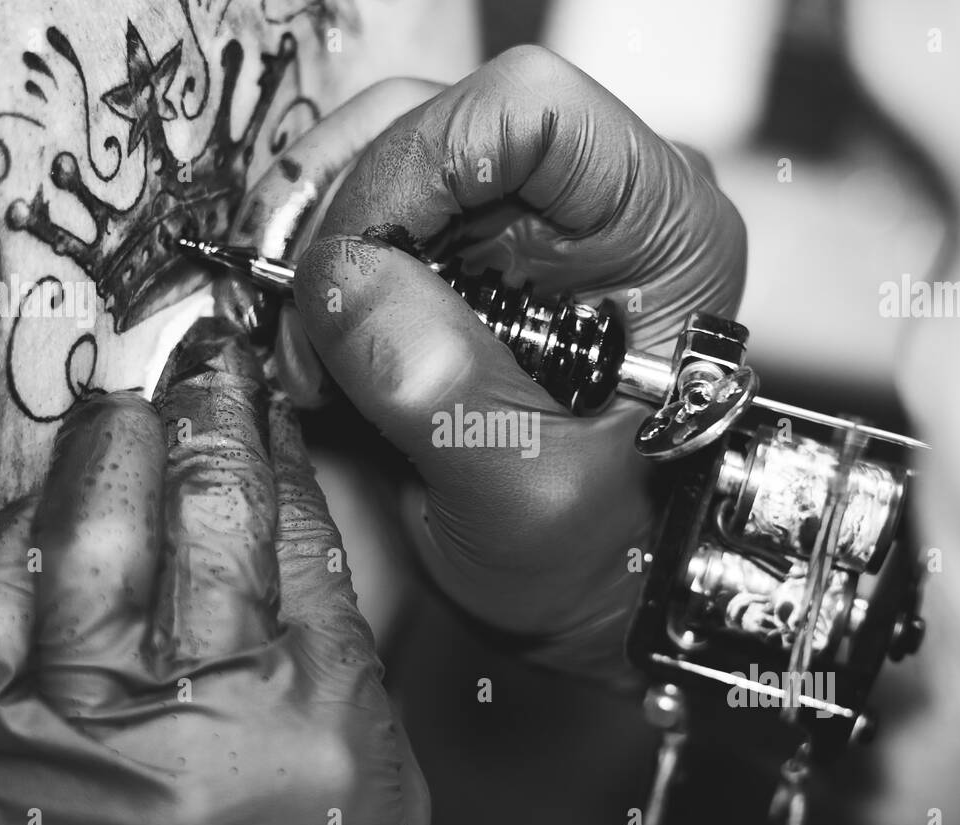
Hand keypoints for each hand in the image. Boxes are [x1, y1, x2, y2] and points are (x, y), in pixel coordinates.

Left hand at [0, 318, 427, 824]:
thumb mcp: (359, 761)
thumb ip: (328, 627)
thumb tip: (280, 492)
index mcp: (313, 720)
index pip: (292, 528)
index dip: (270, 440)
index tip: (256, 395)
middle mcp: (199, 725)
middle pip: (203, 514)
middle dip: (200, 417)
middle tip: (198, 371)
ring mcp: (79, 739)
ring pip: (92, 540)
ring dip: (110, 453)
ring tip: (125, 419)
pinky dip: (17, 541)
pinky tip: (48, 514)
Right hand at [292, 46, 746, 685]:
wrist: (584, 578)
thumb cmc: (595, 547)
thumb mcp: (525, 492)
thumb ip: (439, 387)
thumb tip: (332, 280)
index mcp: (658, 226)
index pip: (532, 111)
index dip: (417, 163)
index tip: (353, 265)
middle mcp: (593, 197)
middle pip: (434, 116)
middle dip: (342, 213)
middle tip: (301, 325)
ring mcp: (523, 212)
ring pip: (383, 149)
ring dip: (317, 239)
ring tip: (304, 345)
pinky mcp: (465, 243)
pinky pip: (366, 206)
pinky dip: (318, 262)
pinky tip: (312, 334)